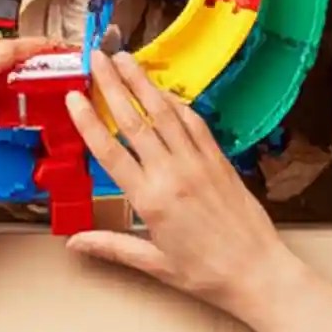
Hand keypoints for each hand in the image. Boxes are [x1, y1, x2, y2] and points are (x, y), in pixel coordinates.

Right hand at [65, 52, 331, 331]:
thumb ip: (111, 246)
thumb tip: (76, 243)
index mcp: (150, 200)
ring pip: (164, 113)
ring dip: (142, 82)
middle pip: (134, 121)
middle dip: (112, 85)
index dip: (88, 121)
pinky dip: (176, 102)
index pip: (110, 151)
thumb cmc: (208, 273)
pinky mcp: (218, 159)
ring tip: (126, 58)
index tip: (73, 97)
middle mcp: (172, 174)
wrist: (257, 271)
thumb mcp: (154, 264)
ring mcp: (197, 162)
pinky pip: (194, 122)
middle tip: (97, 58)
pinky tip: (163, 90)